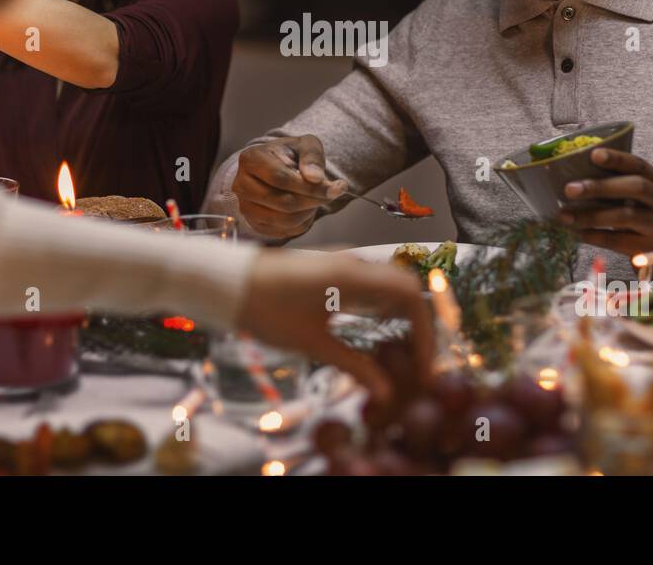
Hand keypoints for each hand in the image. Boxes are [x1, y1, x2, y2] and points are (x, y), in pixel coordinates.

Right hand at [233, 135, 347, 238]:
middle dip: (313, 200)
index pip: (280, 178)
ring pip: (284, 219)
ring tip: (318, 199)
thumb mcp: (306, 145)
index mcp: (251, 159)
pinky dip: (302, 222)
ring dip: (309, 211)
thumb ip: (312, 157)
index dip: (310, 186)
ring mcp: (246, 207)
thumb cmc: (291, 154)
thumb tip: (315, 178)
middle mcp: (241, 184)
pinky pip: (284, 231)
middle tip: (332, 194)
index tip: (336, 188)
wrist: (277, 167)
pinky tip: (307, 208)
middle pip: (282, 202)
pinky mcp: (255, 224)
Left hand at [237, 250, 432, 401]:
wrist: (229, 283)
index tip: (423, 362)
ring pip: (389, 283)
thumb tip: (386, 392)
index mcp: (354, 276)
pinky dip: (383, 306)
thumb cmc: (267, 310)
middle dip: (418, 323)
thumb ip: (353, 365)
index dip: (424, 329)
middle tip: (417, 359)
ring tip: (401, 350)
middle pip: (405, 287)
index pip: (410, 295)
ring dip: (401, 313)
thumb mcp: (312, 343)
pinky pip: (371, 283)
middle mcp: (355, 262)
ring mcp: (343, 261)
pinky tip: (377, 331)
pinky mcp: (332, 267)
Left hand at [557, 147, 652, 257]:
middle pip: (636, 188)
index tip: (594, 154)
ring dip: (591, 215)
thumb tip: (571, 175)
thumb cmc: (643, 211)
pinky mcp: (648, 249)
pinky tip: (577, 233)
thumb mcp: (638, 193)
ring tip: (565, 215)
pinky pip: (618, 241)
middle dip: (601, 187)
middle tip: (570, 189)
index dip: (617, 158)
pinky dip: (595, 236)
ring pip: (625, 217)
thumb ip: (614, 182)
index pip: (638, 164)